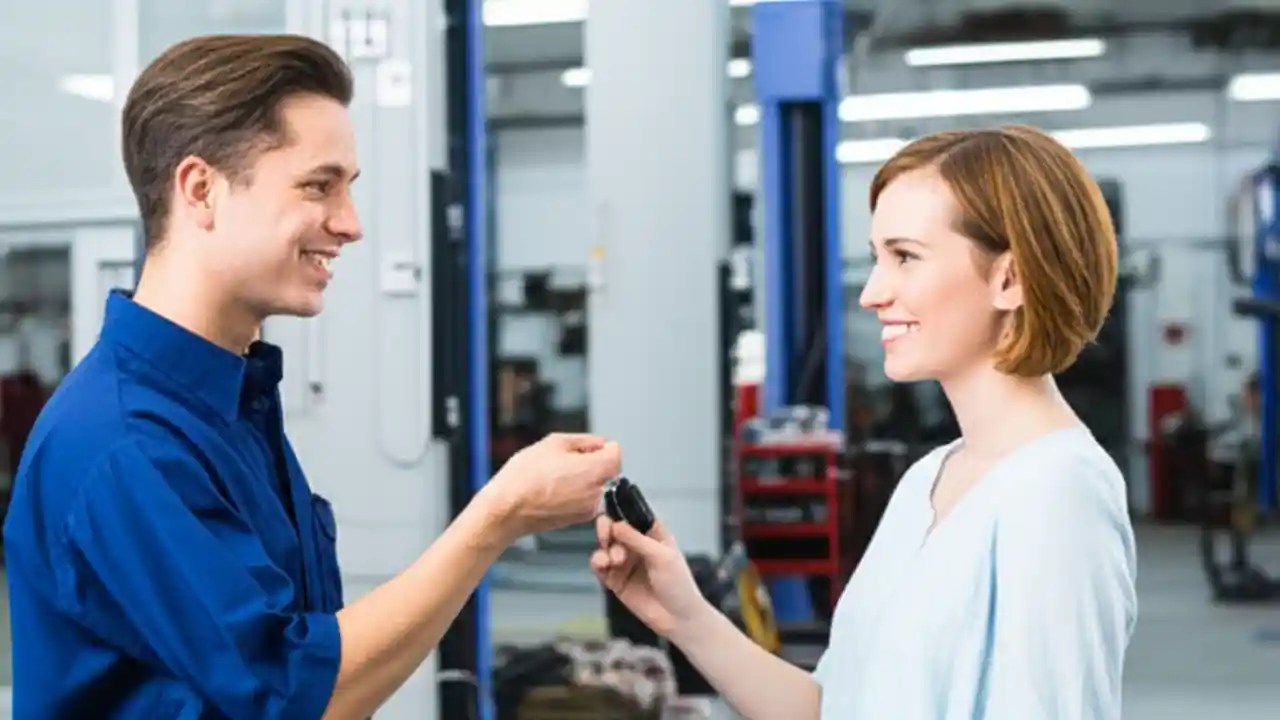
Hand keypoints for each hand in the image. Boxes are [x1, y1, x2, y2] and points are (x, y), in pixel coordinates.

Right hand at [482, 433, 620, 538]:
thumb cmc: (525, 477)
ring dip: (582, 479)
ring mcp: (588, 509)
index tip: (588, 448)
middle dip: (591, 463)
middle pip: (607, 470)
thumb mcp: (553, 443)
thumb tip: (599, 443)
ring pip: (595, 485)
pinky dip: (574, 493)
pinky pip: (584, 500)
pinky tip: (552, 490)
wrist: (506, 510)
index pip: (617, 453)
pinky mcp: (577, 520)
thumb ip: (583, 441)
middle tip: (564, 461)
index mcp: (595, 470)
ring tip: (554, 476)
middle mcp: (597, 492)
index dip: (602, 447)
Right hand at [590, 516, 708, 639]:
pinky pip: (600, 567)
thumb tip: (615, 523)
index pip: (632, 515)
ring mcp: (625, 562)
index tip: (611, 514)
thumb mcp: (661, 556)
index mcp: (652, 533)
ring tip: (614, 561)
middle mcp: (636, 545)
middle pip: (613, 529)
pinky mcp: (615, 580)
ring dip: (605, 549)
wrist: (678, 618)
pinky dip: (597, 563)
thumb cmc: (678, 583)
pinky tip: (602, 565)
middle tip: (606, 535)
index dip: (620, 511)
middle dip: (606, 530)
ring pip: (605, 547)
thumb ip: (637, 539)